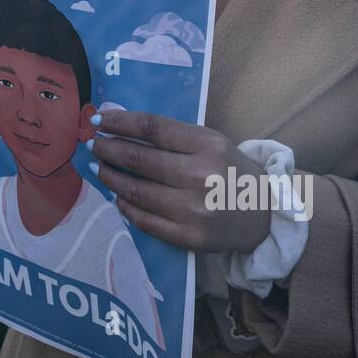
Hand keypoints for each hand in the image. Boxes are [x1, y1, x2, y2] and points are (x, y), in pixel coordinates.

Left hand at [89, 109, 271, 253]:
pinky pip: (144, 219)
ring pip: (136, 190)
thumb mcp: (212, 143)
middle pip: (139, 159)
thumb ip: (173, 136)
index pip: (152, 128)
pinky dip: (125, 205)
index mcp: (209, 146)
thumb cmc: (231, 171)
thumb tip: (121, 126)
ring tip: (99, 168)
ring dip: (110, 177)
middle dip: (108, 149)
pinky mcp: (189, 237)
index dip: (119, 122)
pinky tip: (117, 195)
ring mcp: (193, 210)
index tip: (98, 121)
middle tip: (93, 145)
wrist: (265, 215)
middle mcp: (200, 176)